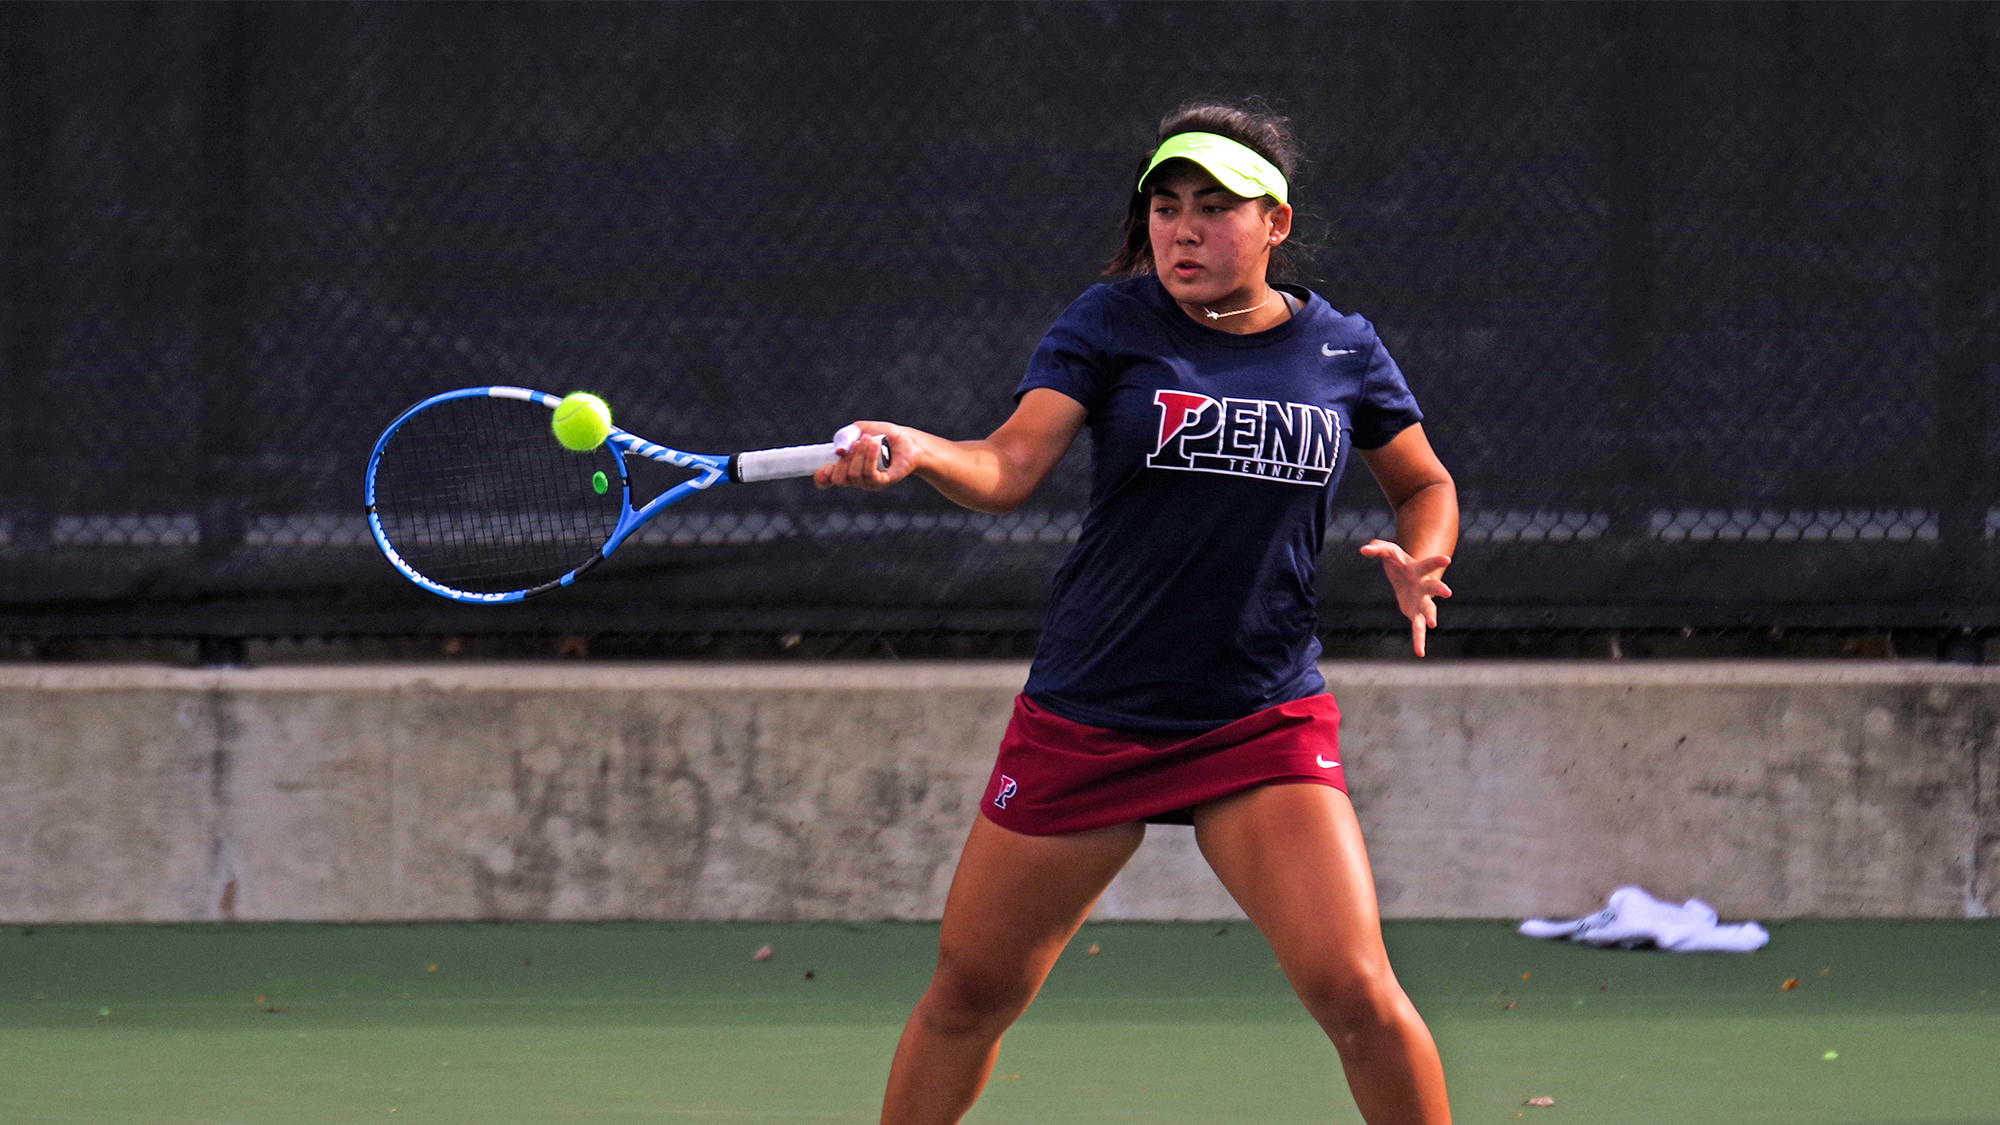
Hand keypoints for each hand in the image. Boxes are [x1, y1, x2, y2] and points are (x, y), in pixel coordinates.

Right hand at [814, 421, 911, 491]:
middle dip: (845, 459)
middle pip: (838, 478)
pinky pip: (870, 475)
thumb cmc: (881, 436)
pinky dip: (870, 458)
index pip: (825, 481)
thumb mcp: (858, 430)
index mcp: (844, 468)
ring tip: (870, 440)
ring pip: (854, 475)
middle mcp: (855, 479)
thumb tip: (839, 452)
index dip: (822, 477)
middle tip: (857, 443)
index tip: (825, 467)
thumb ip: (844, 437)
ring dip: (860, 453)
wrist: (906, 439)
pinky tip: (875, 445)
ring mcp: (868, 483)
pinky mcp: (883, 482)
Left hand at [1359, 539, 1451, 656]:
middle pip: (1431, 587)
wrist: (1407, 576)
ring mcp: (1421, 602)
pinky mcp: (1415, 614)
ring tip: (1432, 624)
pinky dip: (1418, 640)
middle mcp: (1423, 586)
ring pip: (1428, 610)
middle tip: (1447, 592)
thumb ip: (1377, 549)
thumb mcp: (1388, 552)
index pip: (1427, 564)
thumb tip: (1363, 549)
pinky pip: (1417, 629)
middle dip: (1438, 589)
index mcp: (1418, 570)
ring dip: (1430, 616)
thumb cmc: (1399, 562)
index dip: (1436, 562)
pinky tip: (1420, 653)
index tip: (1447, 560)